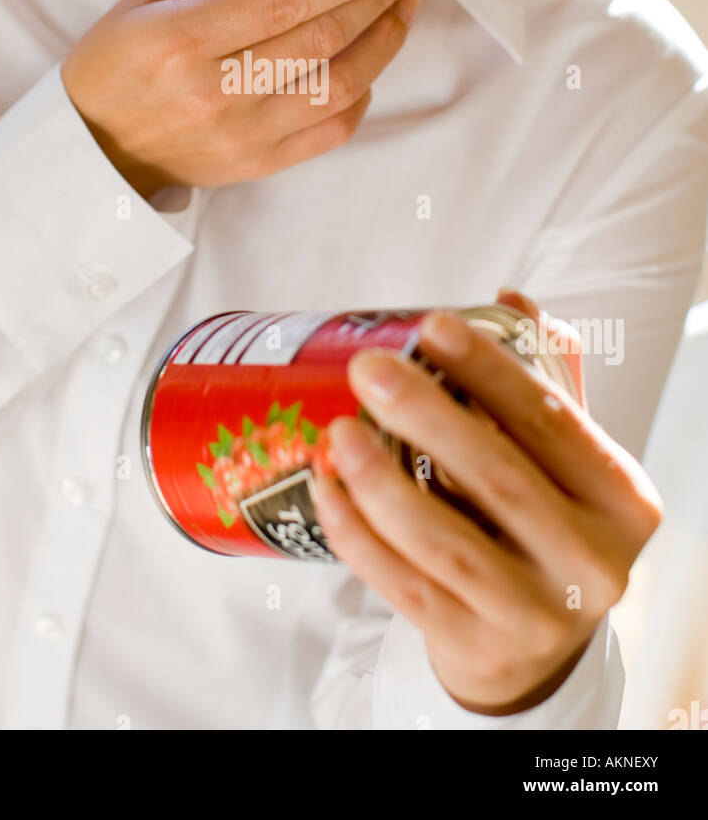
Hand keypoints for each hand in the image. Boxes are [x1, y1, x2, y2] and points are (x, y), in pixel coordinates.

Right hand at [61, 0, 433, 197]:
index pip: (286, 2)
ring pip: (340, 84)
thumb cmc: (114, 65)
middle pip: (322, 38)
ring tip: (405, 3)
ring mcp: (243, 135)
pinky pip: (331, 128)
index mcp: (184, 42)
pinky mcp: (260, 164)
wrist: (93, 152)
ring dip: (384, 41)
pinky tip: (372, 57)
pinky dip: (362, 91)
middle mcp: (219, 92)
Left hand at [311, 289, 663, 715]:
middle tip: (368, 368)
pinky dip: (359, 539)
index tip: (433, 327)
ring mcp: (536, 614)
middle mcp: (592, 562)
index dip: (491, 369)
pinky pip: (405, 588)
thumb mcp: (567, 459)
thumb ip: (547, 379)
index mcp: (621, 498)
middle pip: (498, 477)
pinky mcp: (478, 648)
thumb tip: (513, 300)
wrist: (537, 645)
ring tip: (338, 430)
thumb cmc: (546, 523)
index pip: (552, 419)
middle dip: (426, 414)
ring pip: (445, 541)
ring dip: (381, 481)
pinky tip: (328, 493)